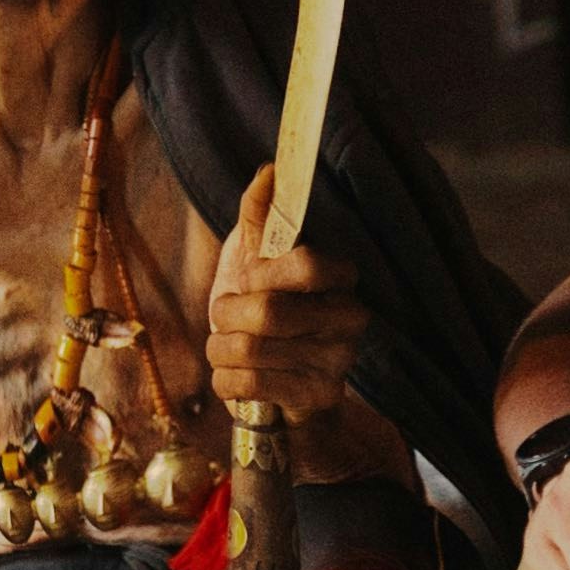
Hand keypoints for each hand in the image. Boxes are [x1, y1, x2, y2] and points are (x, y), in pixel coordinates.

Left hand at [206, 162, 367, 426]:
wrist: (277, 389)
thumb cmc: (264, 315)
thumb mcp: (257, 261)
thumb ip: (261, 218)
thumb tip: (268, 172)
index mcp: (340, 279)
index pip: (310, 264)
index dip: (263, 273)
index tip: (248, 279)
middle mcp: (350, 318)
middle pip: (269, 311)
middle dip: (227, 314)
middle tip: (226, 316)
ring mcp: (338, 361)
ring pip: (250, 349)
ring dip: (219, 348)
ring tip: (226, 348)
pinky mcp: (318, 397)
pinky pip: (247, 384)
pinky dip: (224, 379)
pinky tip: (235, 377)